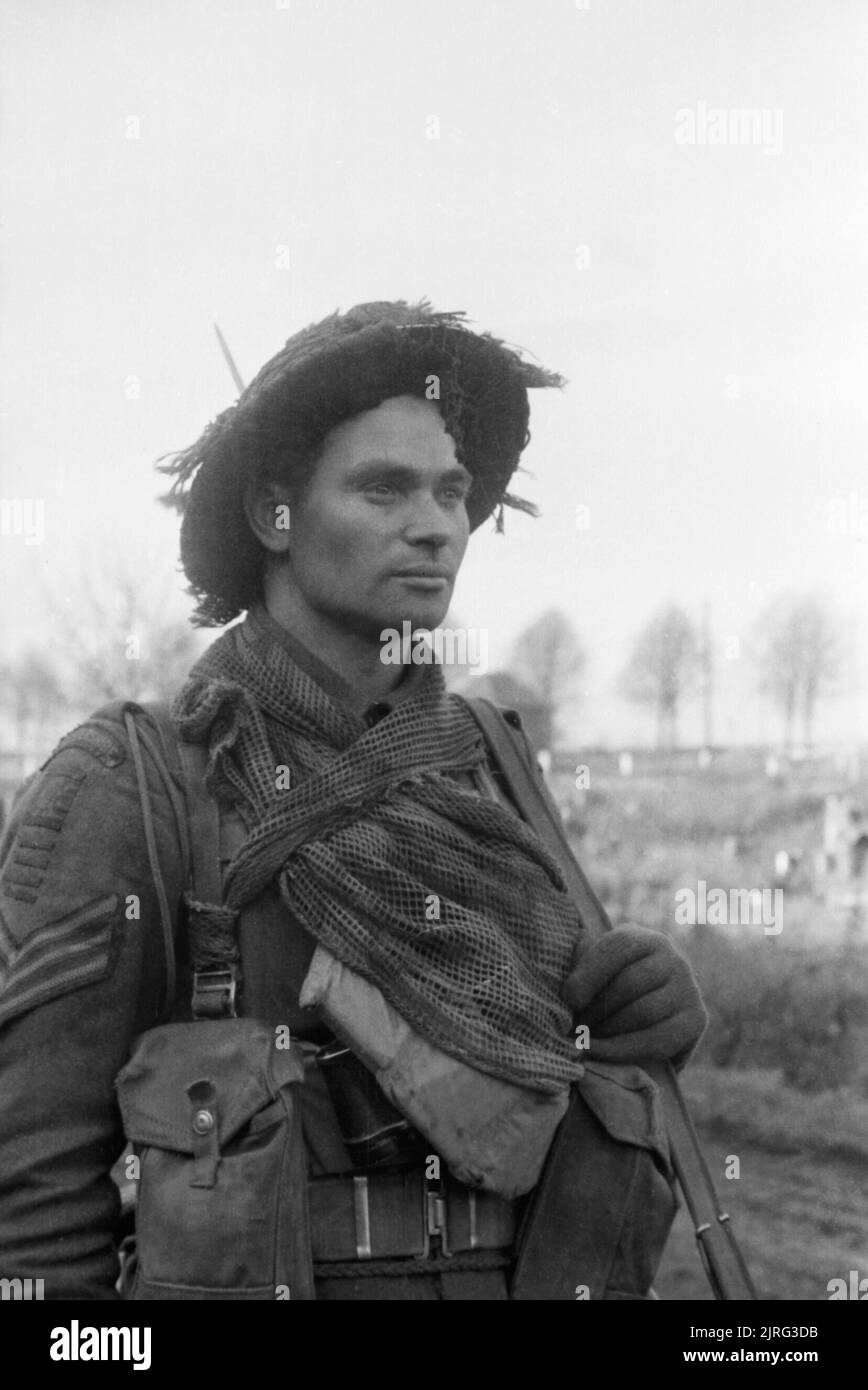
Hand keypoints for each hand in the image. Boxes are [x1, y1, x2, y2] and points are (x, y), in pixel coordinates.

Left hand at [561, 925, 706, 1066]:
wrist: (649, 1027)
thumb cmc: (612, 992)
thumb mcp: (598, 970)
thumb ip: (582, 964)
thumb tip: (567, 984)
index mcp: (647, 940)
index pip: (619, 946)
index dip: (590, 972)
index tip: (568, 999)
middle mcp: (674, 960)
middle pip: (629, 983)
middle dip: (595, 1009)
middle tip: (571, 1027)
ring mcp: (689, 989)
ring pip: (642, 1012)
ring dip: (606, 1030)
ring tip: (582, 1039)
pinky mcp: (696, 1020)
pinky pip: (657, 1039)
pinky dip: (622, 1049)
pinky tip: (598, 1053)